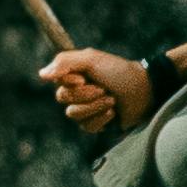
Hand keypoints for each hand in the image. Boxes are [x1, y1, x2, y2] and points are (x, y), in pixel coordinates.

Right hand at [39, 47, 160, 136]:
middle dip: (85, 95)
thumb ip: (65, 62)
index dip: (69, 82)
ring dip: (95, 106)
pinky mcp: (96, 124)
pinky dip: (101, 118)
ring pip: (74, 115)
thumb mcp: (91, 59)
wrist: (144, 90)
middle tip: (103, 88)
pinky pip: (87, 127)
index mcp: (74, 74)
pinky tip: (113, 112)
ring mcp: (86, 109)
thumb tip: (41, 74)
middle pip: (63, 99)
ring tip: (111, 100)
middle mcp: (77, 91)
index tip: (84, 77)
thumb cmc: (118, 71)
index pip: (56, 82)